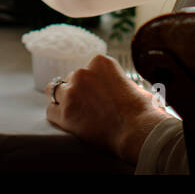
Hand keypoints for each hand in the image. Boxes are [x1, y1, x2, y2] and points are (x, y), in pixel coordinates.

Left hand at [45, 54, 171, 164]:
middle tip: (89, 106)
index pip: (87, 68)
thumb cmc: (143, 111)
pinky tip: (69, 122)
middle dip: (79, 91)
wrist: (138, 131)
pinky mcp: (65, 113)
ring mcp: (72, 92)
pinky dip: (58, 116)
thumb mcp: (135, 86)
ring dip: (65, 100)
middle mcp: (83, 72)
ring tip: (76, 113)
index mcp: (101, 62)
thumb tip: (121, 88)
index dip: (92, 82)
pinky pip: (51, 110)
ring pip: (56, 91)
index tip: (98, 94)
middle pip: (72, 78)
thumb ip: (120, 82)